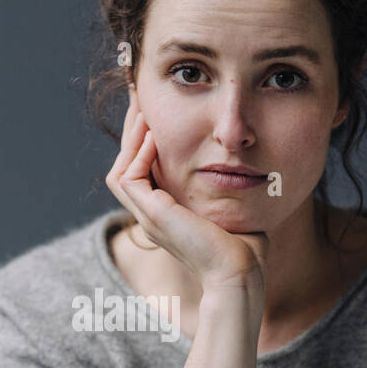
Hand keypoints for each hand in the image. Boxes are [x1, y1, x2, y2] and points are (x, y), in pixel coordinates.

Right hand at [105, 85, 269, 298]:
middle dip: (132, 131)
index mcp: (166, 214)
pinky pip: (128, 178)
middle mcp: (151, 216)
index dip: (145, 139)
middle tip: (140, 97)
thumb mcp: (232, 204)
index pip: (143, 170)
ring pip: (120, 170)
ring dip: (130, 138)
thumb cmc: (246, 244)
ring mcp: (148, 218)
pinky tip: (154, 136)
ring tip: (144, 110)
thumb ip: (226, 183)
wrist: (241, 270)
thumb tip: (240, 158)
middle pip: (125, 166)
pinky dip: (138, 154)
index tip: (156, 109)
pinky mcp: (152, 216)